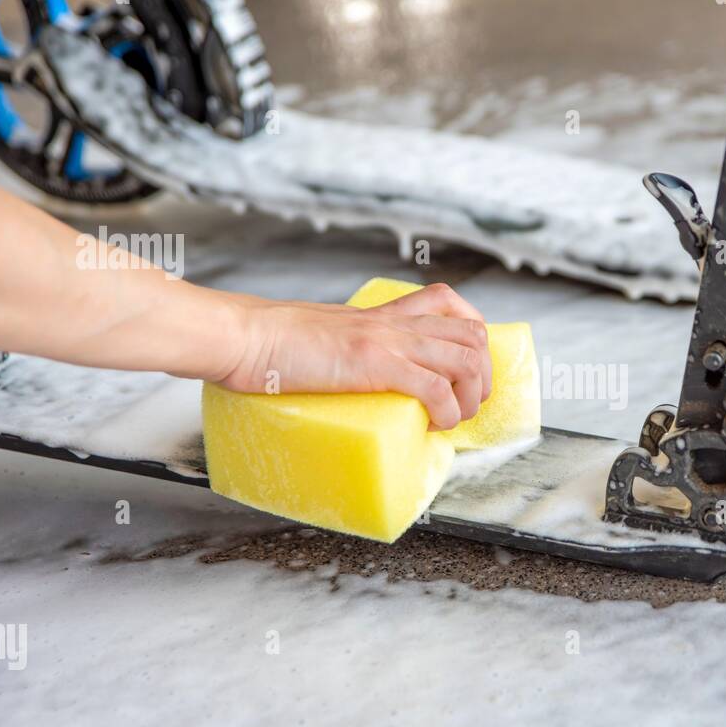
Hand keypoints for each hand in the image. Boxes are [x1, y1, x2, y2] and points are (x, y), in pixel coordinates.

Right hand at [218, 283, 491, 430]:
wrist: (242, 336)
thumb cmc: (268, 343)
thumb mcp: (321, 336)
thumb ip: (343, 347)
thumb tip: (346, 375)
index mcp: (380, 314)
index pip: (448, 302)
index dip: (473, 335)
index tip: (467, 369)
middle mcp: (392, 322)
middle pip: (472, 333)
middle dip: (483, 373)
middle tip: (467, 404)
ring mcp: (387, 340)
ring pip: (465, 360)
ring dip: (470, 397)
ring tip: (452, 420)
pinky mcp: (375, 363)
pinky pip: (434, 387)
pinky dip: (446, 412)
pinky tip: (434, 424)